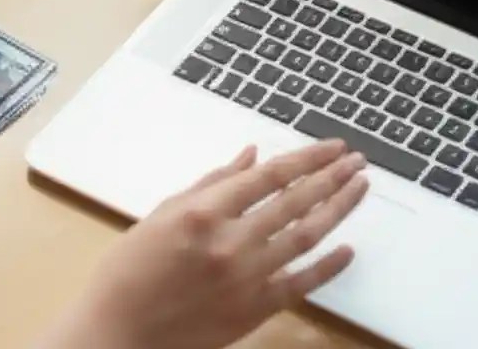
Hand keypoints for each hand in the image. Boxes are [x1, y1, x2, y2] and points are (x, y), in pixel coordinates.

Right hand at [41, 141, 368, 348]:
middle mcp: (231, 242)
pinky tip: (348, 250)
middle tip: (358, 161)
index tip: (334, 147)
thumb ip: (210, 183)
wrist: (117, 332)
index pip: (271, 176)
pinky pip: (300, 284)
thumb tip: (251, 157)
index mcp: (204, 212)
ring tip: (360, 189)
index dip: (309, 158)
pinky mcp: (253, 310)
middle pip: (296, 201)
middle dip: (332, 177)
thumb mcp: (163, 214)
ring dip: (338, 209)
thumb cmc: (128, 270)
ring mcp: (246, 278)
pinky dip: (328, 266)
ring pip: (306, 236)